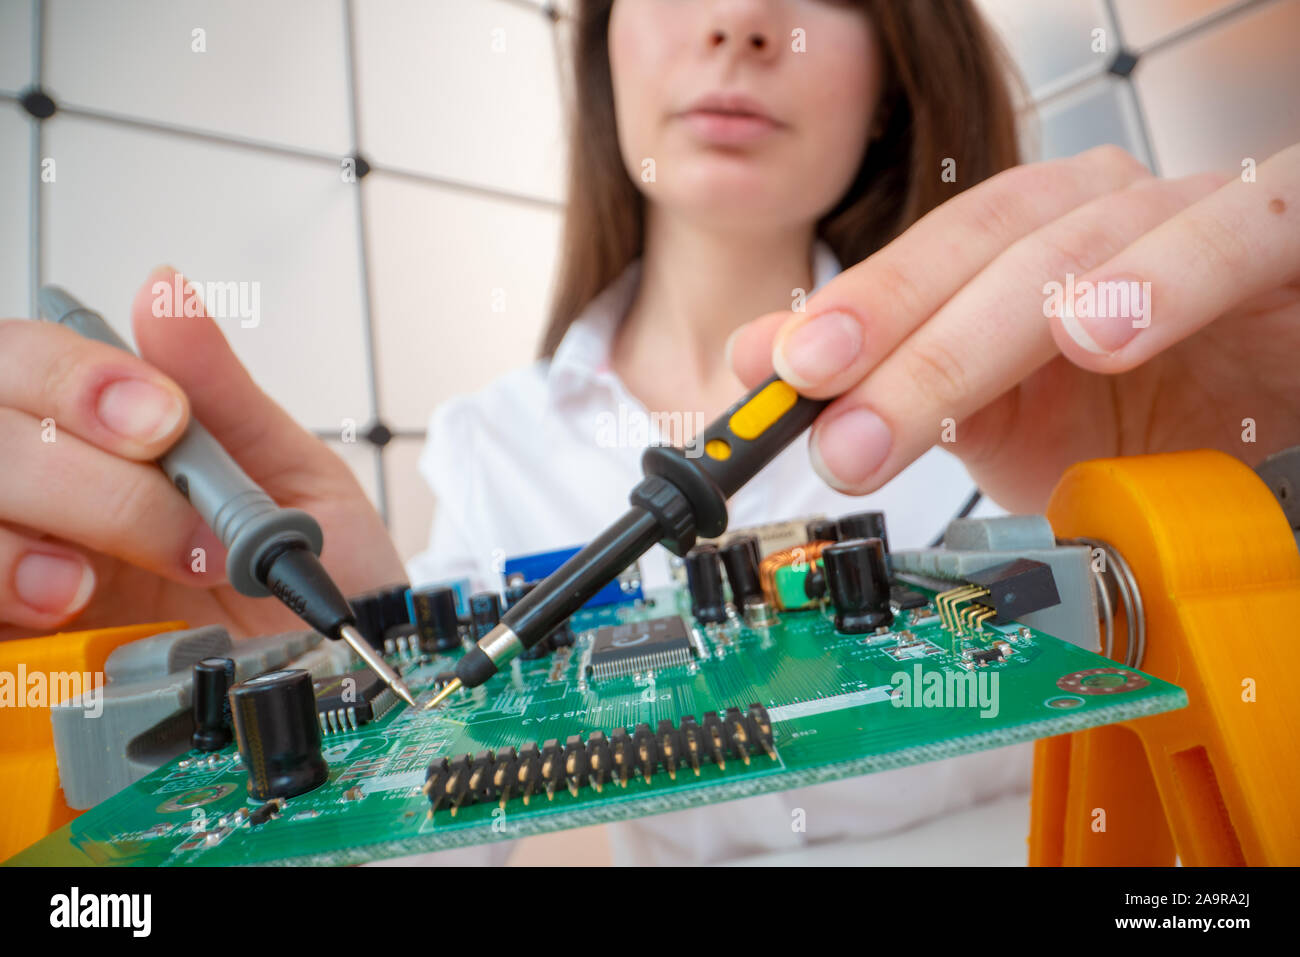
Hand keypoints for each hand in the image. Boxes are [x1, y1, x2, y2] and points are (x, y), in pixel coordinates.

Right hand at [0, 267, 403, 639]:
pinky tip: (61, 611)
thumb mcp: (294, 476)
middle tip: (178, 527)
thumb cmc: (328, 571)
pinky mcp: (27, 645)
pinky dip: (4, 592)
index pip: (26, 364)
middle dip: (75, 473)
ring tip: (99, 582)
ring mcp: (32, 565)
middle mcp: (56, 493)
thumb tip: (165, 291)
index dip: (75, 380)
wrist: (353, 672)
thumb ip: (223, 394)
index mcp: (110, 438)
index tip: (163, 420)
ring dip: (23, 542)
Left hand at [730, 144, 1299, 511]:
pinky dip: (1169, 278)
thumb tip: (761, 360)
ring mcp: (1185, 213)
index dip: (852, 313)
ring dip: (996, 326)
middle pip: (983, 249)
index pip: (926, 262)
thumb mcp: (1005, 422)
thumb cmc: (1152, 413)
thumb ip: (892, 384)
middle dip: (897, 332)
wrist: (1280, 412)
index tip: (779, 377)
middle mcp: (1096, 211)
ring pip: (1082, 244)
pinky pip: (1230, 235)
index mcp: (1024, 243)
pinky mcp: (1279, 229)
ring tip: (937, 393)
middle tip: (833, 415)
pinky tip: (1101, 334)